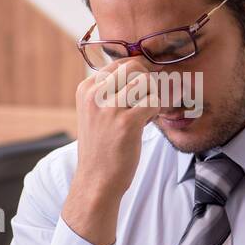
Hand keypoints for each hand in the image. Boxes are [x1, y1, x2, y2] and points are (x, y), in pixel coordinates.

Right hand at [63, 56, 156, 244]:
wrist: (96, 180)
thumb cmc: (101, 146)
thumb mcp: (95, 112)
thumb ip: (110, 91)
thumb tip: (141, 71)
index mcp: (86, 89)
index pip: (119, 64)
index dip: (137, 74)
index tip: (142, 89)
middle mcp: (95, 94)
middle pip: (134, 67)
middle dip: (148, 80)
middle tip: (149, 98)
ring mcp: (110, 108)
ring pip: (146, 82)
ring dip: (153, 96)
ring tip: (147, 113)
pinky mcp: (127, 123)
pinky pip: (154, 102)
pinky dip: (157, 110)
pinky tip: (148, 123)